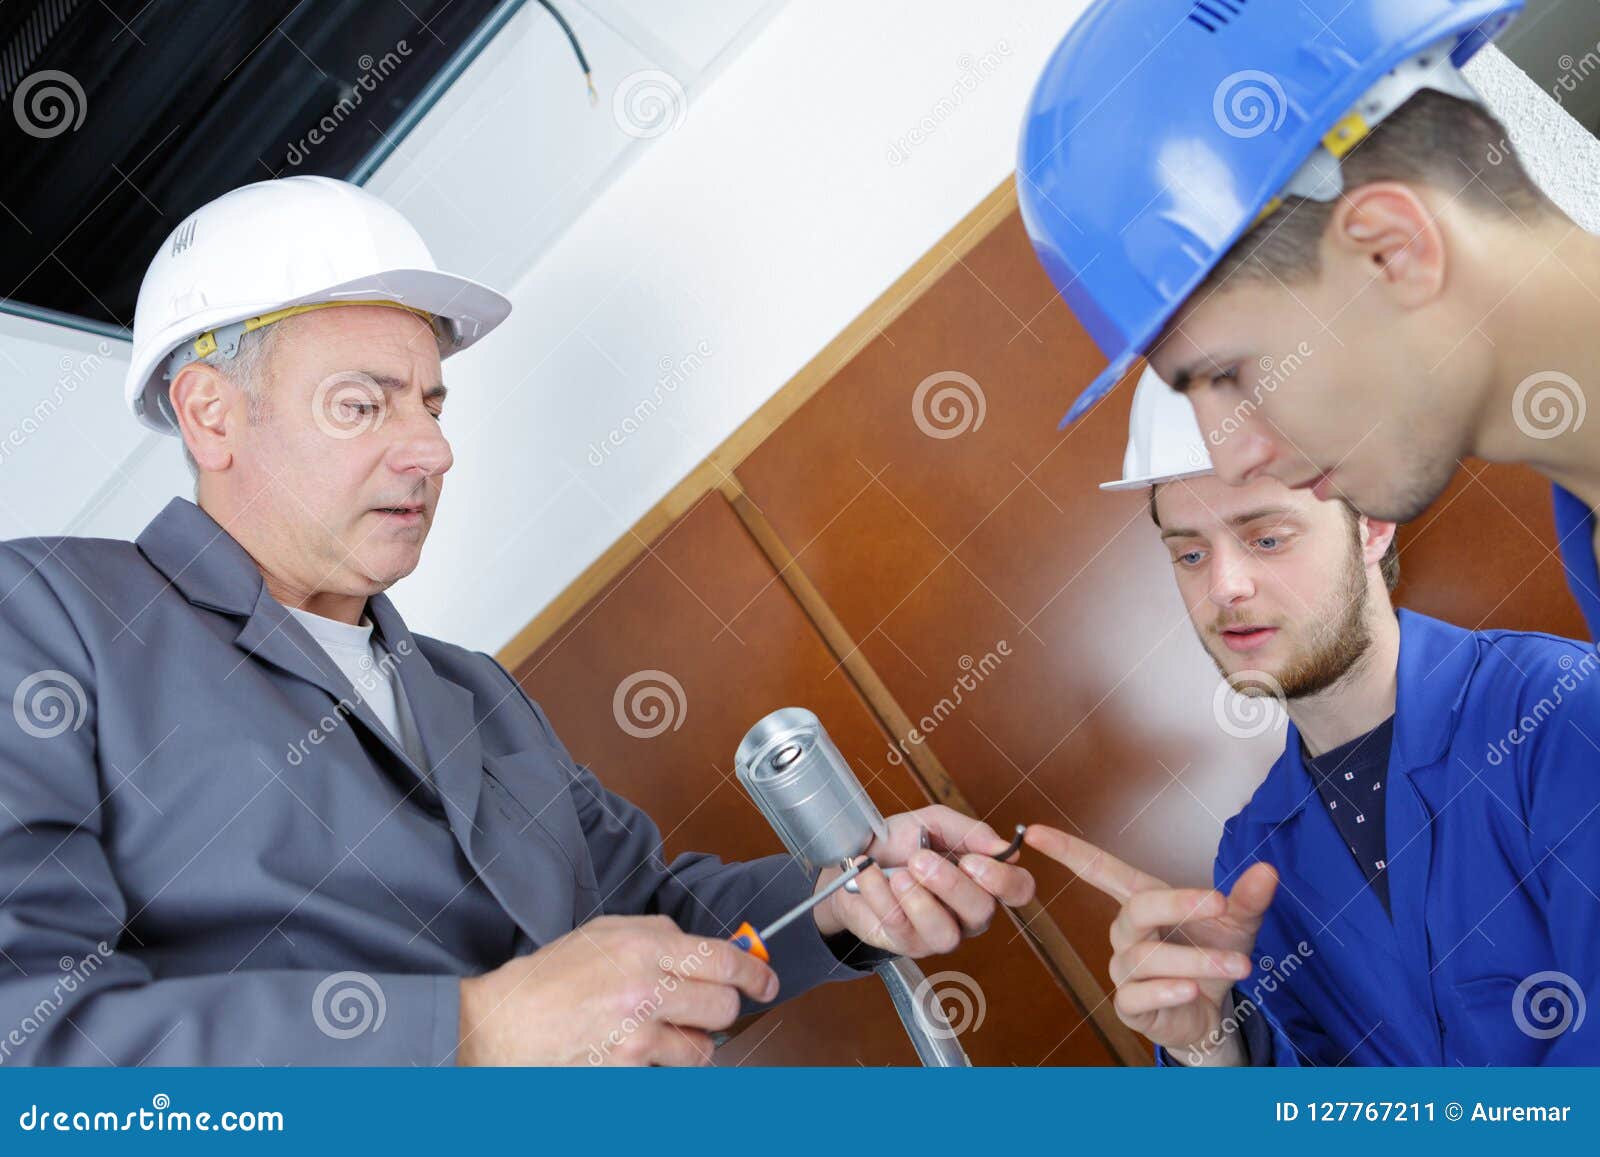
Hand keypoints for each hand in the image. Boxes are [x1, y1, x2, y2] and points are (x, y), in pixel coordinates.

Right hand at [456, 914, 777, 1065]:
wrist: (501, 1026)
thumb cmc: (549, 979)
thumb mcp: (603, 932)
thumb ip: (658, 934)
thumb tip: (704, 947)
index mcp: (643, 946)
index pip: (723, 960)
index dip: (754, 974)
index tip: (765, 982)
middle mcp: (646, 989)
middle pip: (722, 1007)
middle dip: (721, 1012)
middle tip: (706, 1011)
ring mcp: (637, 1035)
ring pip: (702, 1049)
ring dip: (691, 1046)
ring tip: (660, 1036)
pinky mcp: (626, 1073)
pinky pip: (668, 1076)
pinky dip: (660, 1070)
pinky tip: (633, 1056)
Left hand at [812, 805, 1034, 955]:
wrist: (854, 857)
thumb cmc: (900, 843)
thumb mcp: (934, 822)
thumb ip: (969, 831)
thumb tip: (1005, 847)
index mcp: (983, 881)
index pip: (1018, 890)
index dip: (1004, 880)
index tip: (972, 861)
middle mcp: (967, 914)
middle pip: (982, 912)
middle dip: (952, 885)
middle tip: (921, 859)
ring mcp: (938, 933)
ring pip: (946, 935)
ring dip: (919, 900)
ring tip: (898, 874)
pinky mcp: (905, 944)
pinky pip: (900, 926)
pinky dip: (881, 894)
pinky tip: (872, 874)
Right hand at [1024, 824, 1276, 1065]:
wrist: (1215, 1015)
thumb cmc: (1214, 956)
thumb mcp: (1236, 925)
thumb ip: (1247, 898)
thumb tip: (1268, 871)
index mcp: (1144, 902)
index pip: (1099, 870)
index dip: (1067, 851)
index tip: (1033, 832)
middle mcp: (1127, 933)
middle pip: (1137, 909)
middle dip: (1179, 904)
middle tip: (1220, 904)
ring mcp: (1125, 970)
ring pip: (1149, 957)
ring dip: (1197, 959)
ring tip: (1239, 965)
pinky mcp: (1131, 1005)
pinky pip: (1138, 996)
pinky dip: (1167, 992)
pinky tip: (1191, 990)